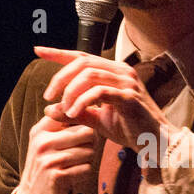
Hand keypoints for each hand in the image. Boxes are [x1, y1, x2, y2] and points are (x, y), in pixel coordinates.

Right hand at [9, 114, 98, 193]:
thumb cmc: (45, 169)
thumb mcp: (46, 144)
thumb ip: (61, 126)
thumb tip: (87, 108)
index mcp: (40, 131)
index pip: (73, 115)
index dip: (84, 124)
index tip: (81, 136)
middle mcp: (42, 143)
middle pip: (87, 132)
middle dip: (91, 143)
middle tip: (82, 153)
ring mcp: (49, 160)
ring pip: (89, 151)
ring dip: (88, 160)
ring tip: (74, 166)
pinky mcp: (57, 177)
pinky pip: (87, 168)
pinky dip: (84, 173)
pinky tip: (72, 177)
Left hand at [35, 47, 169, 152]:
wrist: (155, 142)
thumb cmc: (130, 129)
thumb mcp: (97, 120)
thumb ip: (74, 112)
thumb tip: (48, 108)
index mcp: (113, 72)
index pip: (82, 56)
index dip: (58, 53)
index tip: (38, 50)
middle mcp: (121, 71)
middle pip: (82, 63)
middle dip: (61, 78)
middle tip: (49, 96)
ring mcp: (127, 82)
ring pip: (89, 75)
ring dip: (70, 92)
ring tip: (64, 109)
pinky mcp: (129, 97)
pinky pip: (99, 92)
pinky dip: (82, 102)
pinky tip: (73, 113)